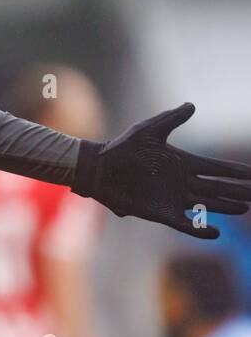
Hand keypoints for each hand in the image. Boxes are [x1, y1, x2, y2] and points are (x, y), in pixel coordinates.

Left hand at [72, 103, 250, 238]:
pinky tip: (215, 232)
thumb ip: (171, 119)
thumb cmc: (122, 148)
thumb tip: (192, 105)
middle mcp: (181, 182)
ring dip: (225, 207)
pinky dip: (200, 230)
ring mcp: (172, 198)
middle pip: (215, 188)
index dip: (233, 171)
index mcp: (181, 163)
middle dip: (236, 191)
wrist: (99, 168)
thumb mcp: (148, 130)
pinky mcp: (161, 213)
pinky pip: (185, 224)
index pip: (214, 168)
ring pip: (207, 205)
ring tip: (244, 208)